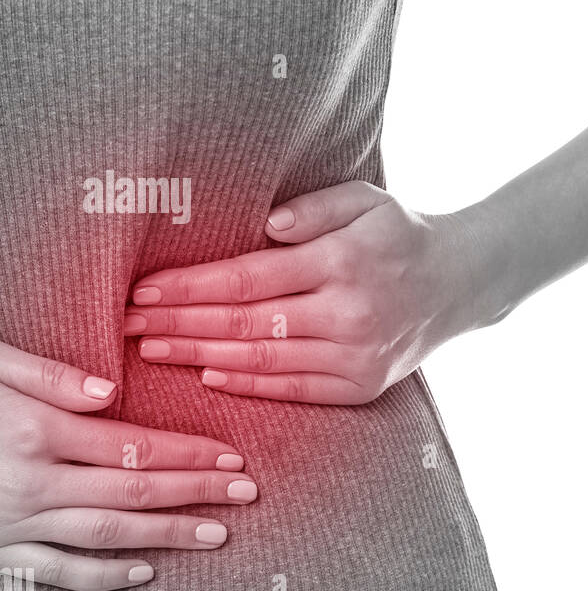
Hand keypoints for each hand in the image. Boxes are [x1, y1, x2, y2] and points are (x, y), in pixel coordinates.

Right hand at [0, 341, 256, 590]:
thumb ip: (44, 374)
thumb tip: (108, 390)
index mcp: (34, 432)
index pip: (133, 447)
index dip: (189, 455)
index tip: (232, 459)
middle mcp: (30, 483)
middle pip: (133, 492)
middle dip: (197, 494)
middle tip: (247, 496)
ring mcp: (13, 523)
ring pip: (106, 534)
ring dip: (167, 536)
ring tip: (217, 534)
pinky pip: (57, 572)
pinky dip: (103, 577)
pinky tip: (144, 573)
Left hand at [123, 182, 490, 403]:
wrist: (457, 284)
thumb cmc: (398, 236)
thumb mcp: (364, 200)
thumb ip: (313, 209)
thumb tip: (263, 228)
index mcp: (341, 262)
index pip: (245, 278)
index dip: (188, 287)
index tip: (143, 289)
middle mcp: (347, 314)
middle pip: (243, 323)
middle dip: (178, 324)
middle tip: (128, 325)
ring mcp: (355, 356)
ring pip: (261, 361)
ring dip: (199, 356)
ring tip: (153, 350)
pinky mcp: (360, 387)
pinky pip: (293, 390)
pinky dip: (247, 385)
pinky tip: (207, 375)